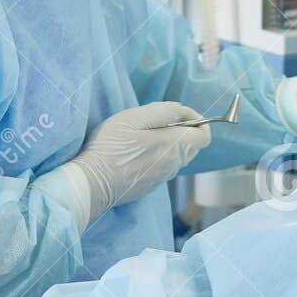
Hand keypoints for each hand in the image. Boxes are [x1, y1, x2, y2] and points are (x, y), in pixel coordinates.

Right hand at [63, 102, 211, 223]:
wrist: (92, 183)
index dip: (197, 121)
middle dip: (182, 131)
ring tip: (143, 136)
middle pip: (192, 146)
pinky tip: (135, 153)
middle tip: (157, 122)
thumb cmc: (111, 147)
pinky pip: (163, 168)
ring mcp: (162, 178)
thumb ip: (162, 111)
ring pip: (177, 158)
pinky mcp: (149, 186)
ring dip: (168, 144)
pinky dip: (157, 157)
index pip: (204, 136)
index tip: (179, 114)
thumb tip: (181, 109)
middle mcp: (173, 165)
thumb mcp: (134, 118)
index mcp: (175, 146)